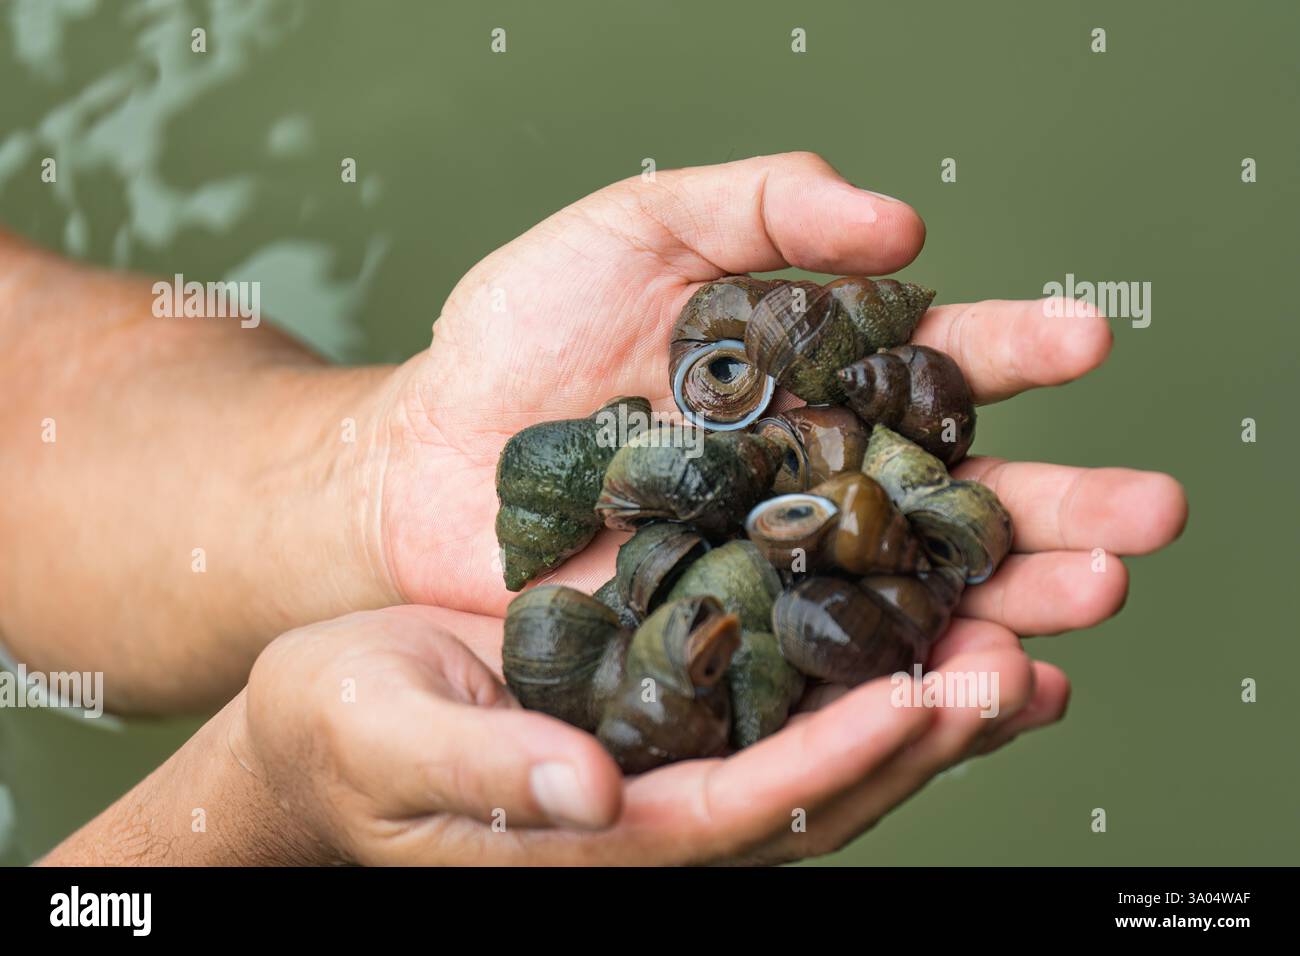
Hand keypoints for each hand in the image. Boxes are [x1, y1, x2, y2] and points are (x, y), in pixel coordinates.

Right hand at [234, 605, 1046, 864]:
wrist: (332, 708)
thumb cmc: (338, 729)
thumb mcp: (384, 737)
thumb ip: (486, 770)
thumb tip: (591, 791)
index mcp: (603, 833)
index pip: (746, 809)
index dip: (842, 759)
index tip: (930, 697)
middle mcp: (662, 800)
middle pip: (819, 780)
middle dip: (924, 727)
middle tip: (1022, 658)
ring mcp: (677, 747)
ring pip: (824, 730)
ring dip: (924, 686)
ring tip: (1021, 625)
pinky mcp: (675, 688)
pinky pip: (788, 675)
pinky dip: (865, 641)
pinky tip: (927, 594)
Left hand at [366, 150, 1186, 646]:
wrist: (416, 462)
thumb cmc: (516, 338)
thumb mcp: (633, 228)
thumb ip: (760, 201)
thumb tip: (904, 226)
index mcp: (806, 380)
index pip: (931, 366)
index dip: (1010, 352)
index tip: (1084, 345)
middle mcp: (811, 481)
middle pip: (951, 493)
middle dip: (1055, 499)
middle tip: (1148, 512)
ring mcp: (774, 570)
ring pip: (915, 590)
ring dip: (1013, 596)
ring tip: (1094, 596)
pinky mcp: (727, 646)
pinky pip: (830, 664)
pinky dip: (906, 674)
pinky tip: (983, 683)